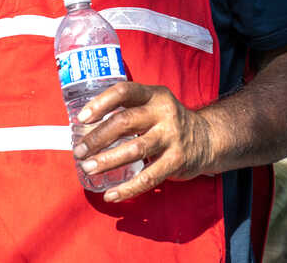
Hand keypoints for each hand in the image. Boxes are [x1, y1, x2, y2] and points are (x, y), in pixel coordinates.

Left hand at [72, 81, 214, 201]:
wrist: (207, 138)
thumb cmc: (165, 121)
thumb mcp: (150, 104)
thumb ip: (125, 109)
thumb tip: (83, 127)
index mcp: (152, 95)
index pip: (123, 92)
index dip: (100, 103)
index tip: (81, 118)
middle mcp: (163, 114)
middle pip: (125, 122)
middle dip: (97, 138)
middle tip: (79, 151)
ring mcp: (172, 137)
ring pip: (135, 149)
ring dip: (107, 161)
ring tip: (88, 168)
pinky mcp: (177, 161)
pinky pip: (149, 177)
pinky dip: (128, 188)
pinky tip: (111, 195)